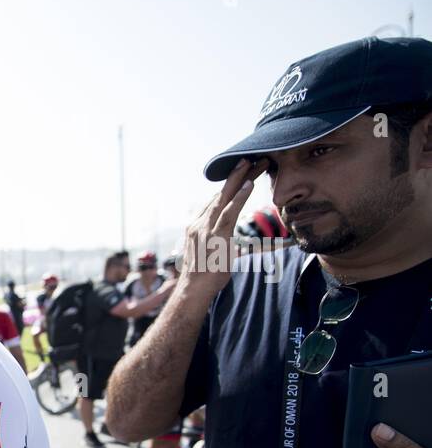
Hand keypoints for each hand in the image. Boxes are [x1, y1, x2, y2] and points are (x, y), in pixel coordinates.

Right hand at [179, 157, 265, 290]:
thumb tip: (236, 244)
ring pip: (225, 197)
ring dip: (240, 178)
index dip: (232, 184)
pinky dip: (239, 197)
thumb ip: (222, 242)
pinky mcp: (213, 235)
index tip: (245, 171)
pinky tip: (249, 185)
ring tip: (253, 162)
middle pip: (221, 193)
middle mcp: (199, 222)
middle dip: (237, 174)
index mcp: (199, 225)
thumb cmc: (205, 276)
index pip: (217, 199)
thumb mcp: (214, 254)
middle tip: (252, 157)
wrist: (193, 290)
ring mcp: (204, 228)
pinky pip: (228, 212)